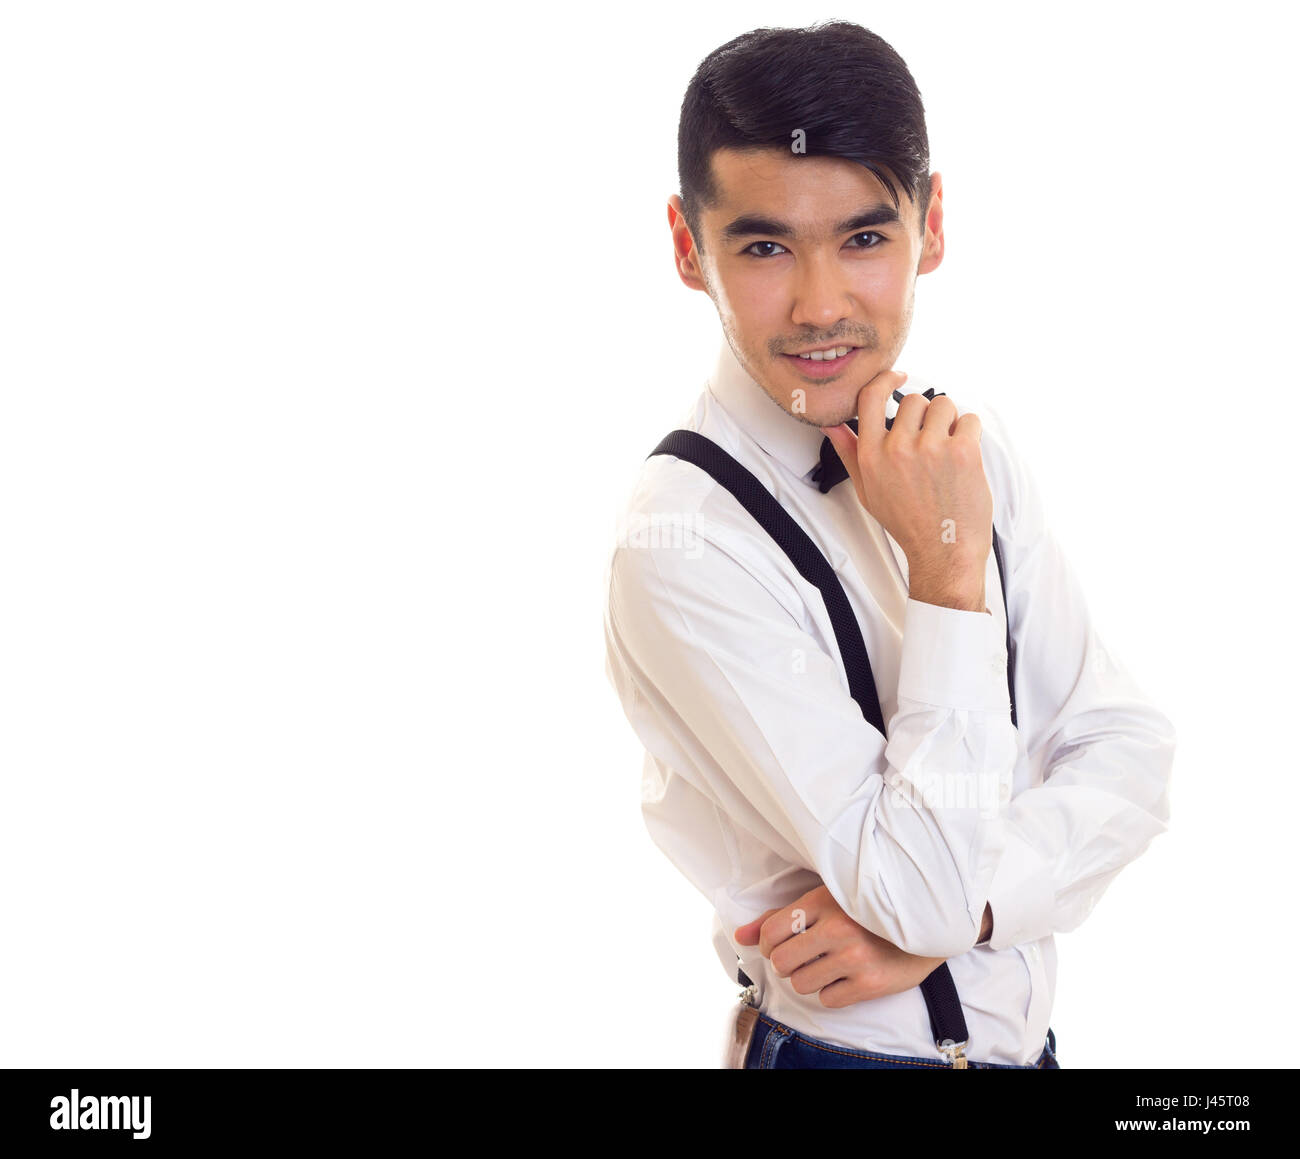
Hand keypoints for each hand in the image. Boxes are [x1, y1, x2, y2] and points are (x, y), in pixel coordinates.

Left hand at [733, 884, 948, 1007]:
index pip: (771, 932)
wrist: (924, 923)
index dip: (770, 943)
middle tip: (805, 956)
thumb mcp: (825, 899)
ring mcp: (854, 958)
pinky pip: (827, 999)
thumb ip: (779, 917)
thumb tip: (739, 936)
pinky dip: (831, 992)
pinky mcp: (870, 984)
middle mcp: (837, 929)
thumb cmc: (866, 909)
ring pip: (801, 984)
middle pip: (782, 963)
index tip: (783, 944)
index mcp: (823, 901)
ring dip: (808, 978)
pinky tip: (845, 976)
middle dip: (787, 964)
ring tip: (827, 964)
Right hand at [821, 370, 991, 611]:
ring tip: (949, 448)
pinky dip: (970, 433)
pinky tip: (964, 457)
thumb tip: (832, 425)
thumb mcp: (867, 490)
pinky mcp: (962, 452)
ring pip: (944, 405)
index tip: (898, 375)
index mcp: (871, 456)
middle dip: (926, 414)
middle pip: (914, 399)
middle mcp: (897, 449)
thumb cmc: (908, 523)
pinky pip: (969, 420)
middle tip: (932, 440)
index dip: (885, 379)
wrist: (943, 552)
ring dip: (950, 421)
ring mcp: (931, 449)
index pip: (871, 397)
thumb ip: (850, 453)